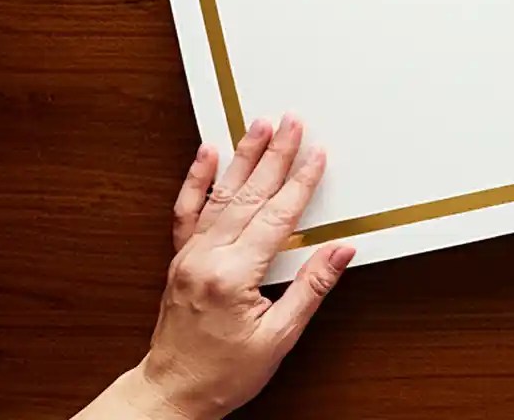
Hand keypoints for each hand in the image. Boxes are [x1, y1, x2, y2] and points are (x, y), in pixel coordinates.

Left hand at [74, 115, 354, 419]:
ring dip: (243, 156)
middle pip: (249, 194)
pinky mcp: (180, 258)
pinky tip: (207, 153)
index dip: (301, 183)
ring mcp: (189, 255)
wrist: (173, 392)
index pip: (276, 217)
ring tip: (259, 124)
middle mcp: (206, 258)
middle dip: (276, 154)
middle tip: (292, 121)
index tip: (318, 156)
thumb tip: (340, 252)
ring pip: (221, 194)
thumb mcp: (280, 336)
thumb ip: (311, 288)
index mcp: (233, 276)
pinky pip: (187, 210)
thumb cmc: (224, 373)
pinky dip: (197, 179)